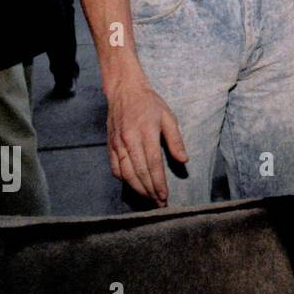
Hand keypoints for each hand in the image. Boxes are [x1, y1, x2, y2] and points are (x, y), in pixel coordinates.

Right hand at [106, 79, 187, 205]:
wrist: (124, 90)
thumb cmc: (149, 103)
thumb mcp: (168, 117)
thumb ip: (175, 140)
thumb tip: (183, 160)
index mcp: (146, 133)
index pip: (153, 164)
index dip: (158, 183)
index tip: (165, 196)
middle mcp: (129, 140)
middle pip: (139, 172)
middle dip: (149, 191)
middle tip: (159, 203)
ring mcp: (117, 144)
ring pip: (125, 173)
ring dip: (137, 189)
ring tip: (148, 198)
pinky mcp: (110, 145)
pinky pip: (115, 167)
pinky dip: (124, 179)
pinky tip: (133, 185)